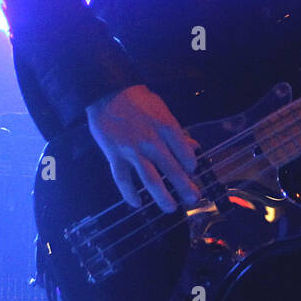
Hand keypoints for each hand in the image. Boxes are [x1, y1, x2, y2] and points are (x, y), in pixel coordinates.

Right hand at [86, 85, 202, 213]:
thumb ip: (177, 131)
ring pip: (150, 178)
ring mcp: (132, 150)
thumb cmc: (138, 99)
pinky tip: (137, 204)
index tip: (192, 172)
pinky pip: (122, 178)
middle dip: (184, 187)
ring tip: (171, 208)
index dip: (191, 165)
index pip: (185, 153)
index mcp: (166, 127)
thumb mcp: (162, 109)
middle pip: (172, 169)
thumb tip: (194, 148)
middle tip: (193, 199)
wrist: (107, 92)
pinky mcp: (114, 155)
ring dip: (162, 196)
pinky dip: (129, 193)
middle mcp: (152, 141)